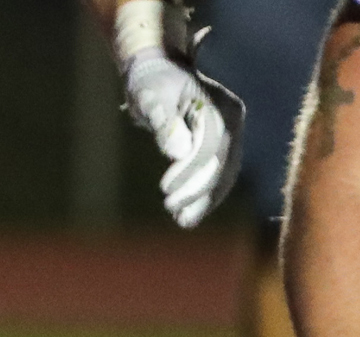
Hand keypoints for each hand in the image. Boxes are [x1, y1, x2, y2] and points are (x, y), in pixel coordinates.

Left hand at [114, 2, 244, 228]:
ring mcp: (231, 130)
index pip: (209, 144)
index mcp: (217, 105)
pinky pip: (221, 172)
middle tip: (171, 210)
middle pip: (221, 161)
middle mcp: (232, 117)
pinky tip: (190, 215)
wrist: (158, 70)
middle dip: (198, 189)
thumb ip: (164, 122)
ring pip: (225, 170)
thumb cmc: (151, 82)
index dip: (189, 170)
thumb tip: (179, 152)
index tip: (165, 189)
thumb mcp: (151, 98)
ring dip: (205, 198)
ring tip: (183, 221)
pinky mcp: (223, 142)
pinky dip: (208, 194)